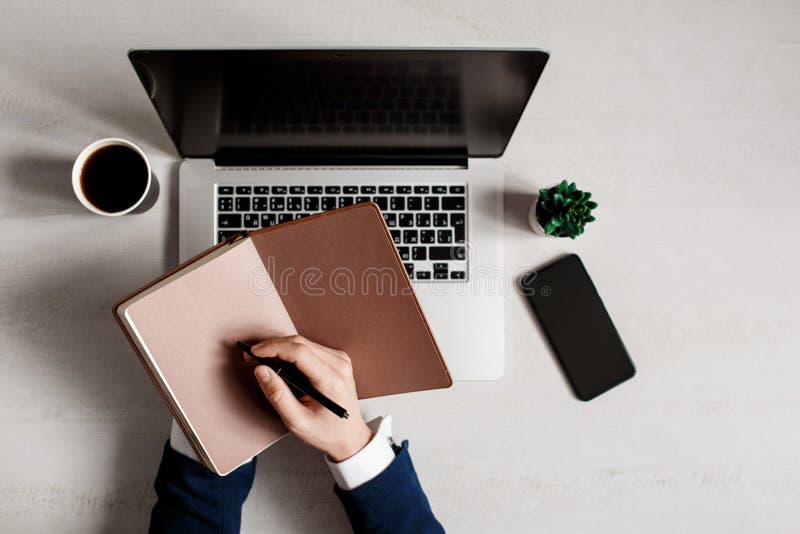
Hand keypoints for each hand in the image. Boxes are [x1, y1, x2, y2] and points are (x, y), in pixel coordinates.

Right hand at [244, 335, 372, 461]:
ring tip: (261, 359)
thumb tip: (261, 370)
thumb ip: (277, 395)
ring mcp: (340, 360)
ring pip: (304, 343)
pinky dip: (291, 352)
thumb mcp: (297, 421)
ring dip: (280, 348)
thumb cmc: (326, 432)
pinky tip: (278, 361)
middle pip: (300, 343)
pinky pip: (310, 348)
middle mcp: (340, 365)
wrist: (349, 436)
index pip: (299, 352)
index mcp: (332, 380)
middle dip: (272, 346)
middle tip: (251, 356)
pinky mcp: (337, 359)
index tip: (253, 352)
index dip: (273, 348)